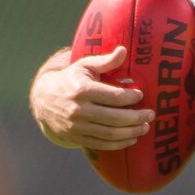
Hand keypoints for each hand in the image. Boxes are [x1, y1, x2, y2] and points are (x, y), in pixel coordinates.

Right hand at [29, 46, 151, 149]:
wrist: (43, 99)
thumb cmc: (71, 79)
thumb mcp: (85, 66)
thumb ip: (106, 61)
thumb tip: (124, 50)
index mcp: (83, 89)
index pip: (113, 97)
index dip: (131, 97)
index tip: (141, 95)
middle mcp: (79, 109)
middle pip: (114, 118)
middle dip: (136, 117)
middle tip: (151, 115)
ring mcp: (76, 126)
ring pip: (109, 134)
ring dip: (131, 132)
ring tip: (145, 128)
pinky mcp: (76, 138)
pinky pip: (101, 144)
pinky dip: (118, 144)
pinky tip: (131, 138)